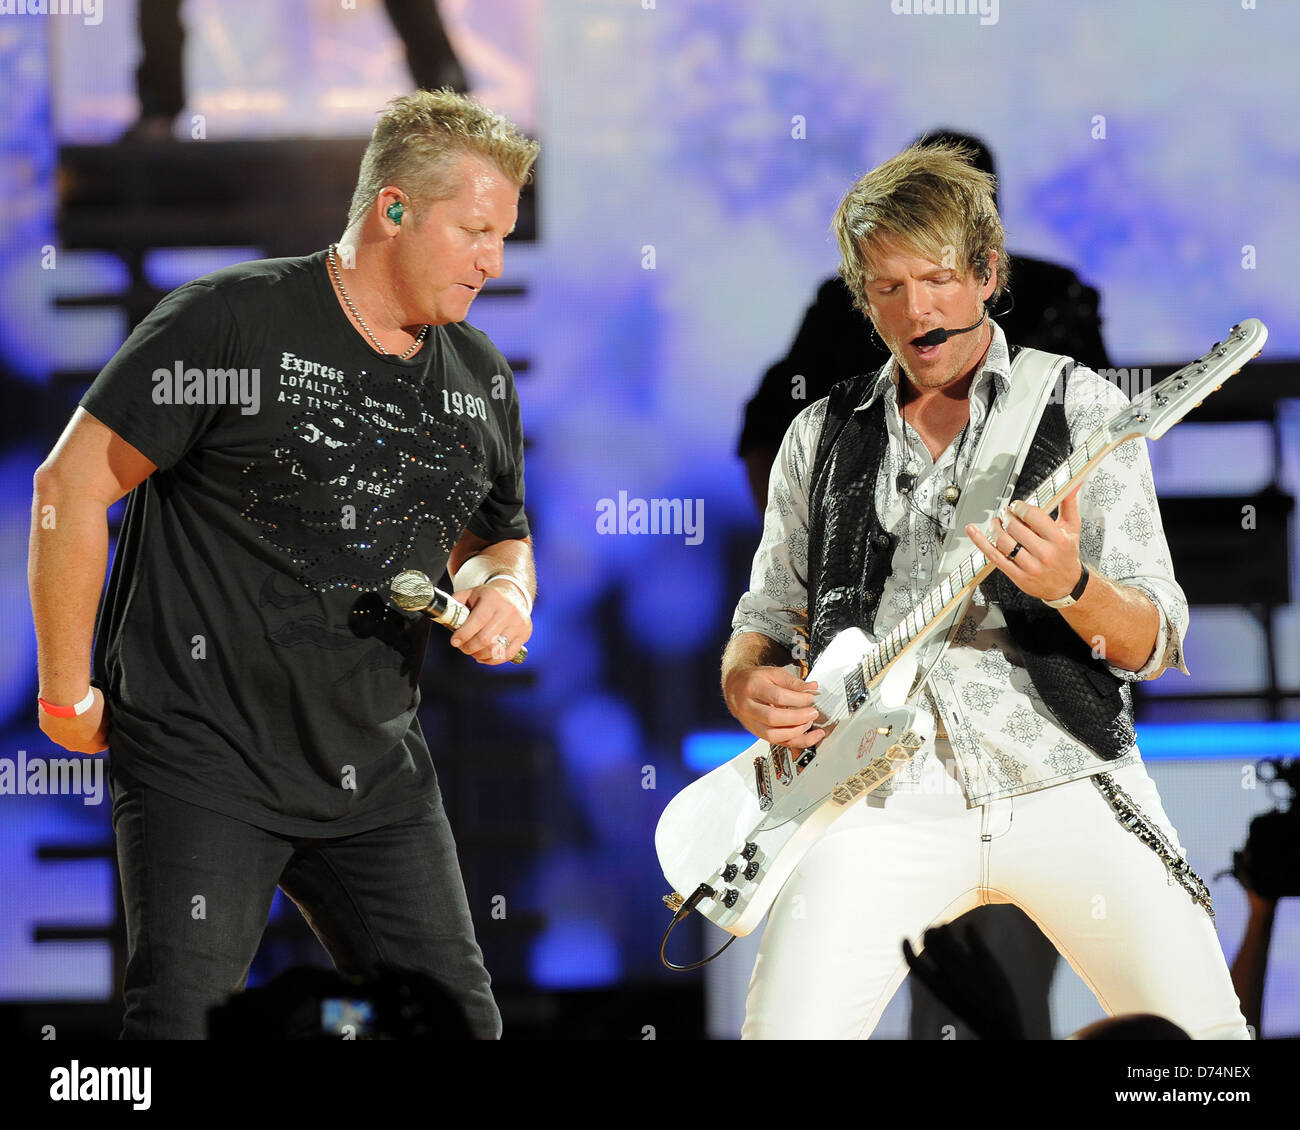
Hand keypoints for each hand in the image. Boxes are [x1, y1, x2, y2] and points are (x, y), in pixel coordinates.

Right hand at [37, 687, 109, 754]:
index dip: (105, 732)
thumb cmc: (90, 705)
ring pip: (67, 733)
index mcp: (94, 746)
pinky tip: (63, 706)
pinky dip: (58, 717)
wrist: (66, 698)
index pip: (102, 743)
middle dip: (87, 728)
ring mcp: (59, 739)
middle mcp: (74, 747)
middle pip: (83, 739)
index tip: (105, 722)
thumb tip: (105, 717)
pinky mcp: (46, 730)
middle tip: (89, 714)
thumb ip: (105, 720)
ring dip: (71, 724)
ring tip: (75, 709)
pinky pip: (54, 724)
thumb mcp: (107, 712)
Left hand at [449, 580, 531, 664]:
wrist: (514, 593)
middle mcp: (508, 611)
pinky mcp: (525, 634)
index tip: (454, 641)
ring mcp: (519, 623)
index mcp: (492, 599)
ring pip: (496, 649)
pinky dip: (493, 660)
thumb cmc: (488, 596)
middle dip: (469, 648)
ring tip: (473, 651)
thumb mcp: (471, 593)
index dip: (463, 635)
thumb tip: (443, 616)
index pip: (476, 622)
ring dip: (480, 655)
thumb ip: (456, 603)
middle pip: (485, 639)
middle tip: (463, 647)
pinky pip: (507, 654)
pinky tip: (484, 657)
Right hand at [723, 665, 822, 748]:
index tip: (810, 698)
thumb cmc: (754, 681)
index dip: (798, 699)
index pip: (777, 697)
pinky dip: (796, 742)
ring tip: (809, 723)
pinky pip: (778, 743)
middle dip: (798, 718)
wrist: (736, 688)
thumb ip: (792, 682)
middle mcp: (748, 708)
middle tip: (812, 712)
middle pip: (773, 718)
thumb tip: (811, 689)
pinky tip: (810, 737)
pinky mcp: (758, 734)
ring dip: (796, 732)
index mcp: (752, 688)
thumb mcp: (772, 673)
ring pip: (773, 735)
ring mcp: (751, 723)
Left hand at [966, 486, 1084, 603]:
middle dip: (1006, 516)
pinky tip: (972, 531)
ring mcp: (1030, 566)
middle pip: (1015, 527)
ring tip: (996, 522)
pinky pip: (994, 556)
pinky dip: (980, 542)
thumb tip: (1074, 482)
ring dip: (994, 527)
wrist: (1066, 585)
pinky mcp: (1017, 576)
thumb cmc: (1067, 554)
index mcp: (1059, 539)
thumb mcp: (1072, 528)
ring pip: (1003, 541)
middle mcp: (1044, 554)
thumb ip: (1069, 503)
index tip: (1016, 506)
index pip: (1032, 515)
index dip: (1019, 507)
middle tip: (1005, 514)